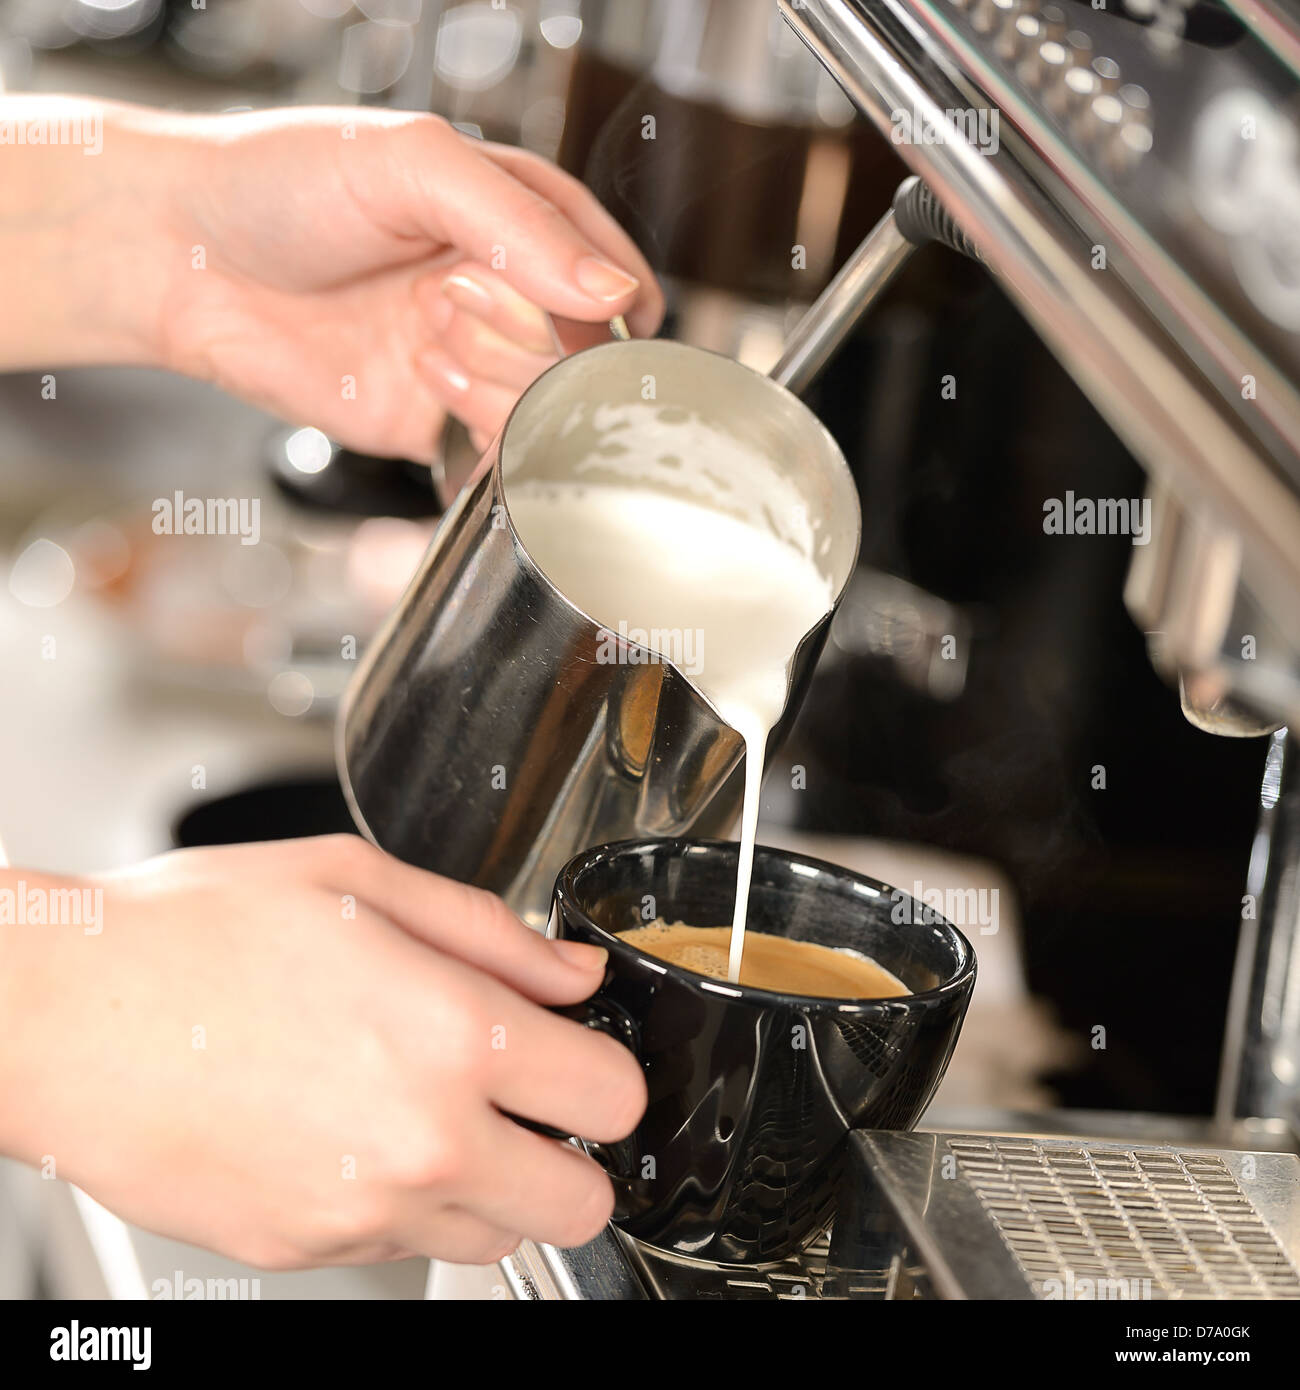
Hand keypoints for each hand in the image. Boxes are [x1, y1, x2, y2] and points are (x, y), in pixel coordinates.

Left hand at [0, 97, 662, 463]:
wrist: (181, 259)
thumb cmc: (281, 183)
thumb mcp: (414, 163)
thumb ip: (521, 223)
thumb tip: (614, 291)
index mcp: (523, 221)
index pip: (616, 281)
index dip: (602, 306)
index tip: (563, 306)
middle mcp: (508, 297)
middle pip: (589, 360)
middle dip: (531, 339)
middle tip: (449, 301)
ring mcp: (475, 364)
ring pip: (551, 413)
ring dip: (497, 380)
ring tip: (425, 337)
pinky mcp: (435, 424)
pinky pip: (500, 457)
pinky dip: (483, 434)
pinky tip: (427, 382)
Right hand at [0, 837, 645, 1267]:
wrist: (60, 1016)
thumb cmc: (191, 935)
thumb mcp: (359, 880)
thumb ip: (492, 933)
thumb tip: (572, 974)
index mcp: (449, 1034)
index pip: (613, 1098)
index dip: (608, 1070)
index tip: (581, 1054)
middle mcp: (420, 1140)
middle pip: (582, 1202)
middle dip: (574, 1151)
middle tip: (530, 1100)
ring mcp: (361, 1210)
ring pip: (501, 1237)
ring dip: (497, 1184)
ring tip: (436, 1111)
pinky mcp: (305, 1248)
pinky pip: (406, 1249)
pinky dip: (410, 1205)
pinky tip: (359, 1132)